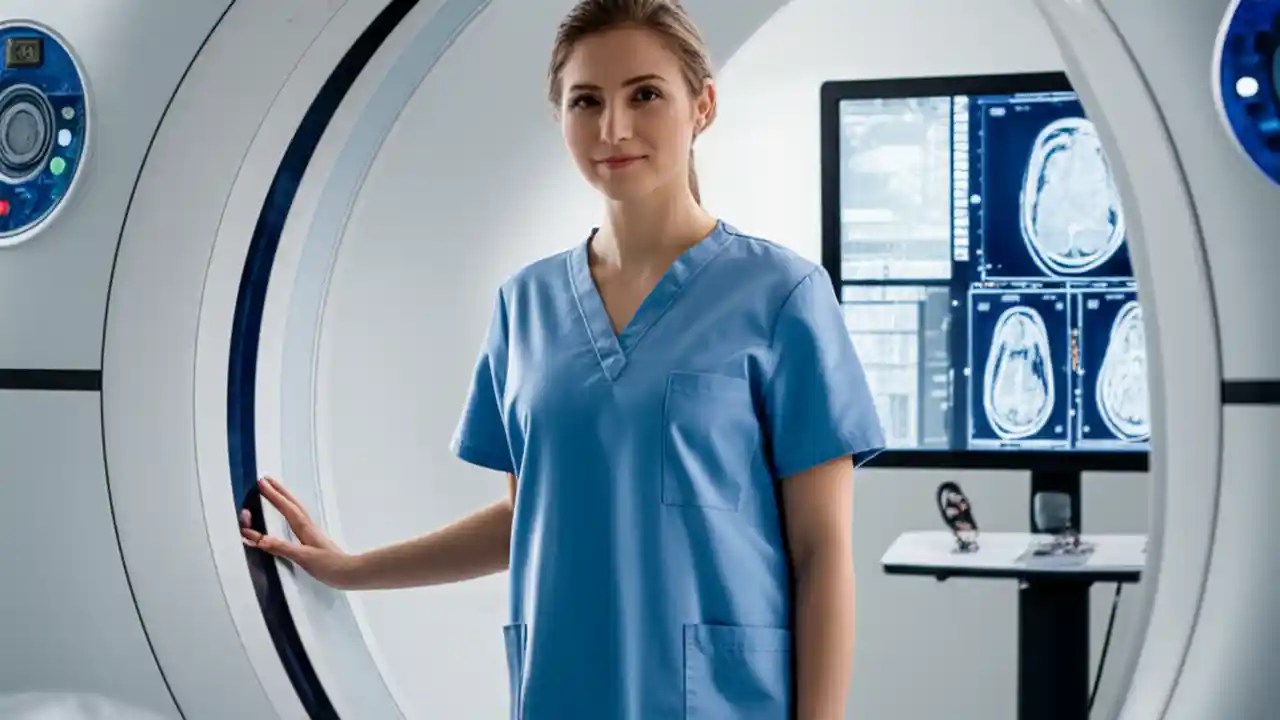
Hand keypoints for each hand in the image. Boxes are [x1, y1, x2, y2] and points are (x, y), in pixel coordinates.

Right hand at [241, 475, 356, 589]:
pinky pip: (297, 520)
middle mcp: (308, 527)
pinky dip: (290, 512)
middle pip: (292, 504)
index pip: (287, 508)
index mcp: (305, 528)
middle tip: (266, 480)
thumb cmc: (328, 566)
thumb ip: (281, 547)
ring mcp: (312, 533)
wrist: (349, 573)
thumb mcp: (303, 557)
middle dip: (279, 491)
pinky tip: (289, 518)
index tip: (261, 483)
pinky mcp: (313, 541)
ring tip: (275, 492)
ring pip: (296, 510)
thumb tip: (258, 538)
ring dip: (284, 499)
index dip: (273, 496)